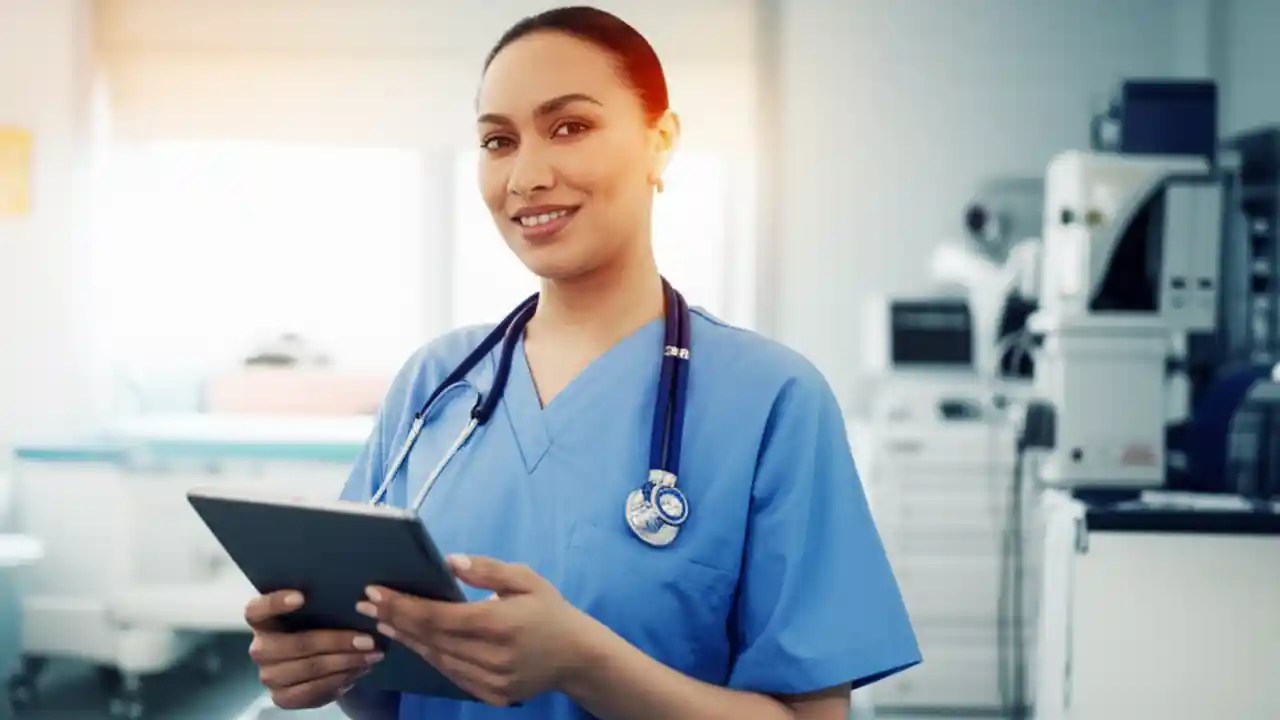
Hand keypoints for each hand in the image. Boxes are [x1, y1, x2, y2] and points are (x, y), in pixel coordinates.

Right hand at [244, 590, 385, 709]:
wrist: (312, 659)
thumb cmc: (314, 624)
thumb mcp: (315, 610)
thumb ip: (323, 601)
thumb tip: (363, 594)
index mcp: (261, 620)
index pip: (257, 610)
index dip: (276, 603)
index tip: (301, 596)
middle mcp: (259, 649)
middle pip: (297, 644)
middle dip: (337, 641)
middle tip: (368, 640)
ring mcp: (268, 675)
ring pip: (310, 668)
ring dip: (346, 662)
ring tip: (372, 655)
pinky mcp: (281, 697)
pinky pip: (313, 690)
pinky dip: (340, 680)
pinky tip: (359, 670)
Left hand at [357, 555, 598, 706]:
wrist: (578, 657)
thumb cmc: (550, 611)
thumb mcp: (526, 579)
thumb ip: (487, 570)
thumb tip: (449, 562)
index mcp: (498, 624)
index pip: (436, 616)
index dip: (401, 605)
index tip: (375, 592)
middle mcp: (491, 656)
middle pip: (430, 639)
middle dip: (394, 620)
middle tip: (367, 605)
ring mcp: (491, 680)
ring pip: (437, 660)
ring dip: (408, 640)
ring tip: (384, 623)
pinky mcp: (492, 695)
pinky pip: (452, 675)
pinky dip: (431, 658)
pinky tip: (416, 643)